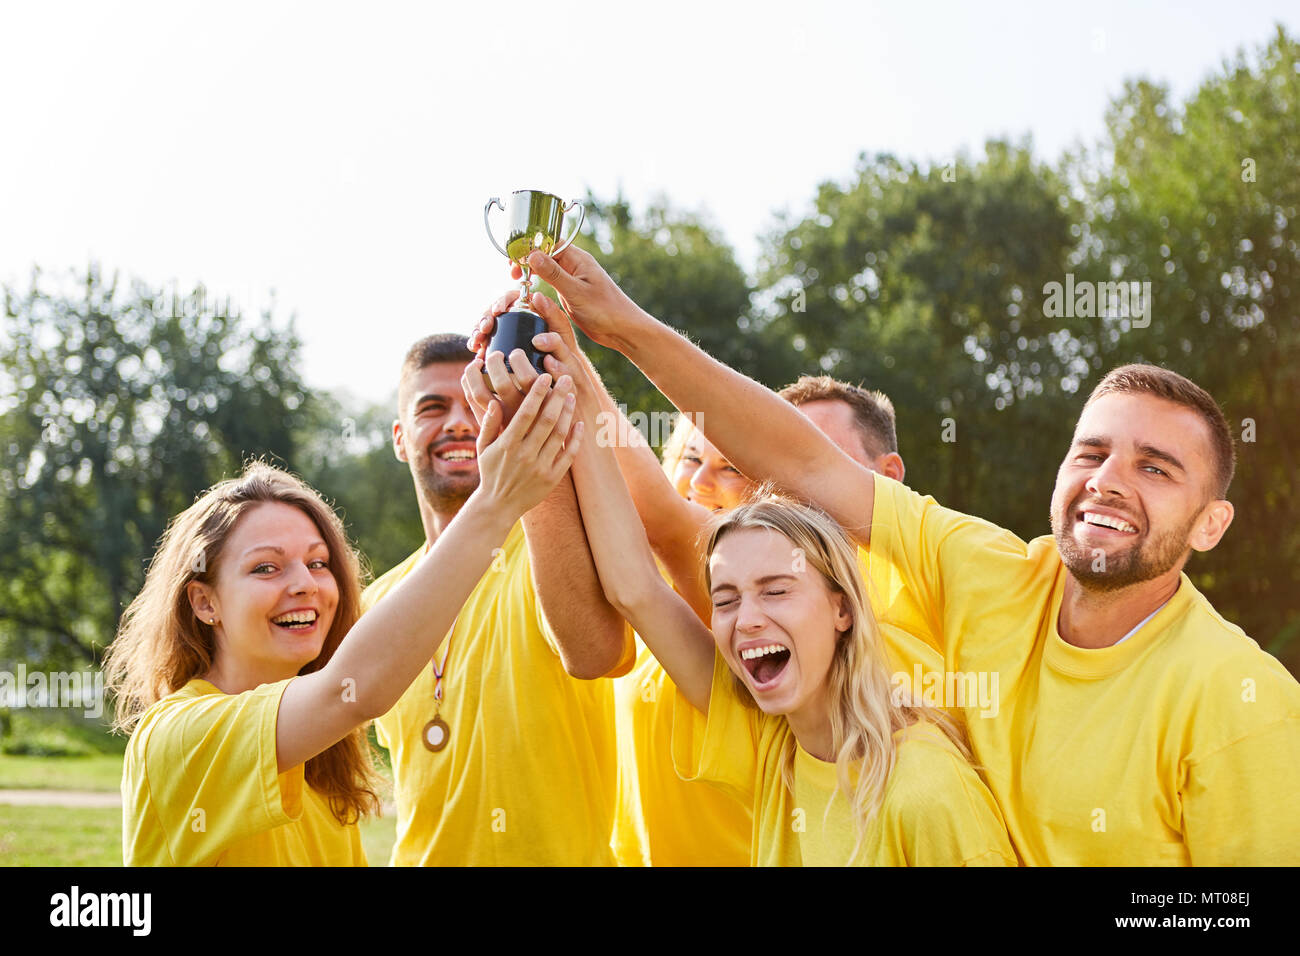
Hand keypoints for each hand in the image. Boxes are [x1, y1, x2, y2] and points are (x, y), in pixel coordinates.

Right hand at [467, 244, 649, 354]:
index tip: (515, 260)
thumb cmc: (605, 310)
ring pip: (546, 268)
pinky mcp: (571, 292)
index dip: (529, 247)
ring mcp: (572, 278)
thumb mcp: (575, 292)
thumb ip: (553, 274)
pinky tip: (530, 292)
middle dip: (527, 259)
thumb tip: (532, 255)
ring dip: (531, 272)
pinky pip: (551, 282)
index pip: (548, 242)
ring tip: (518, 281)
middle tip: (513, 274)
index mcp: (577, 258)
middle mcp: (574, 265)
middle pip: (544, 253)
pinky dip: (539, 284)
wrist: (623, 329)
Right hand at [473, 373, 582, 517]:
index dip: (537, 393)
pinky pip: (568, 455)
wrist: (498, 505)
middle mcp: (525, 455)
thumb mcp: (482, 447)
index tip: (545, 377)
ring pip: (559, 435)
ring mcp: (540, 467)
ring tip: (572, 396)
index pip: (525, 413)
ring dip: (568, 413)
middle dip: (558, 396)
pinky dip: (576, 439)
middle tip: (566, 378)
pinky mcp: (552, 478)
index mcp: (507, 445)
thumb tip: (493, 401)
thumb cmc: (490, 471)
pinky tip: (579, 423)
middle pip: (547, 420)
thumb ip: (489, 423)